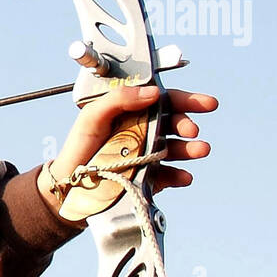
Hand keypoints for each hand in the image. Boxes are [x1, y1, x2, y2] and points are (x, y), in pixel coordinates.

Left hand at [42, 86, 218, 218]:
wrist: (70, 184)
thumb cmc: (80, 146)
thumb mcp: (92, 116)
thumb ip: (119, 99)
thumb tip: (153, 92)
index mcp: (133, 112)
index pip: (164, 101)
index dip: (186, 100)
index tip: (206, 104)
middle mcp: (144, 131)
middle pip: (174, 124)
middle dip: (186, 124)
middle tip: (191, 129)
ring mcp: (149, 155)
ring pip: (176, 149)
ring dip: (190, 149)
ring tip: (200, 150)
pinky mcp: (149, 178)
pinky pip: (169, 176)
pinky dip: (179, 176)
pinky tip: (183, 176)